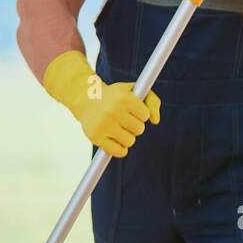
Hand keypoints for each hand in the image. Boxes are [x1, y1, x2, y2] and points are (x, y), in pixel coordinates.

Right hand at [42, 50, 160, 158]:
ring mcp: (103, 125)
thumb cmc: (116, 96)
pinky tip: (116, 140)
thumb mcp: (135, 90)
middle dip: (134, 125)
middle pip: (139, 129)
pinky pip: (119, 152)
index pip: (145, 115)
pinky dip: (121, 149)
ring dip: (128, 137)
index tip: (132, 109)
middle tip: (124, 119)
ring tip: (119, 128)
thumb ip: (152, 101)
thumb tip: (156, 120)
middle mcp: (113, 111)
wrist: (86, 99)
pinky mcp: (95, 137)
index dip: (141, 113)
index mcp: (124, 98)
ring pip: (130, 141)